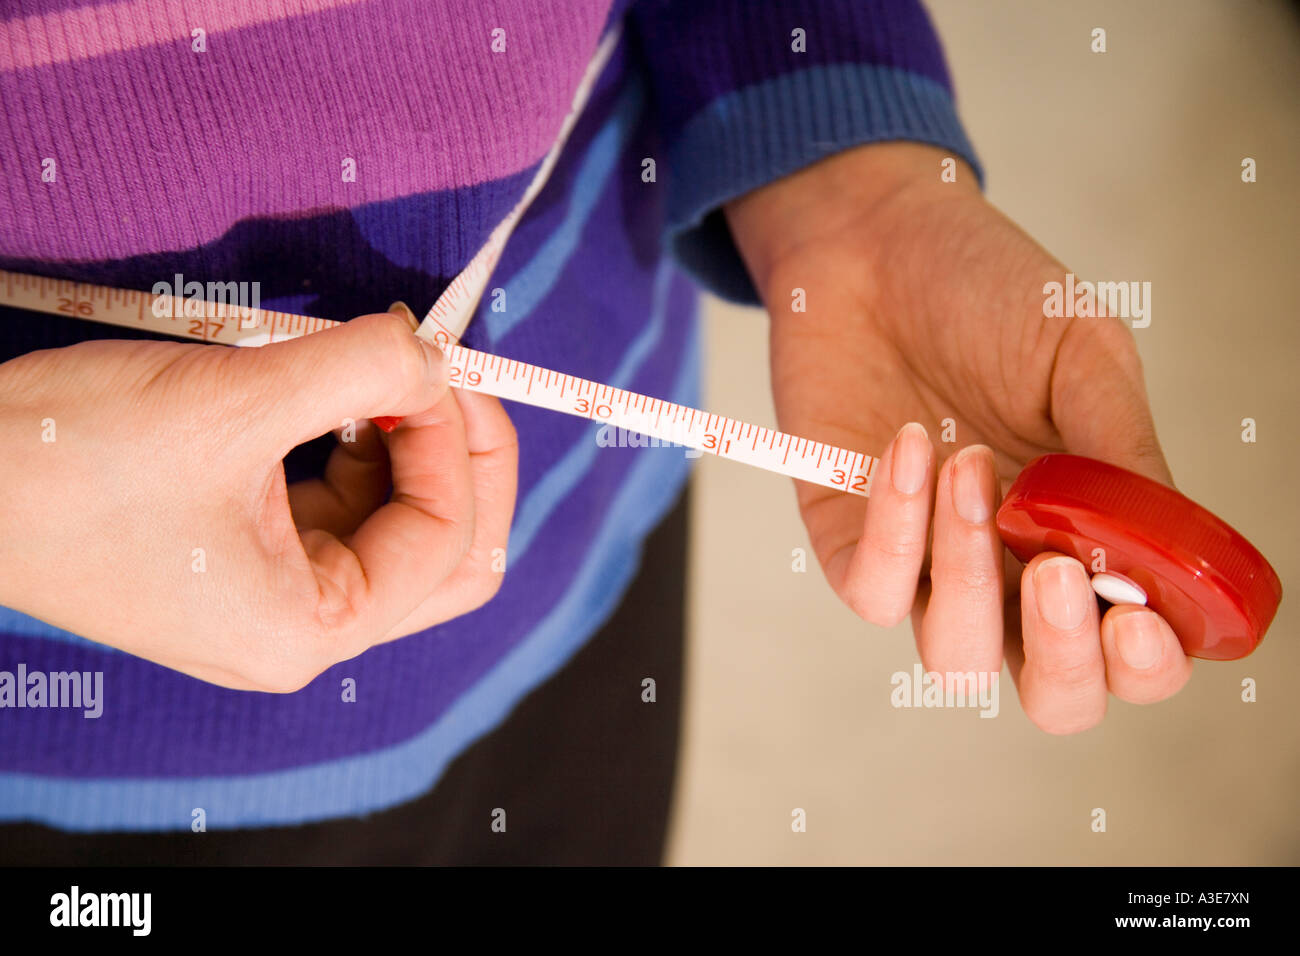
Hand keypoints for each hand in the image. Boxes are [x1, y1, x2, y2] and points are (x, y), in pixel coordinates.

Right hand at [0, 313, 516, 691]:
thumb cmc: (67, 461)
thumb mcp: (232, 401)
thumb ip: (359, 370)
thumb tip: (433, 348)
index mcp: (309, 627)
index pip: (448, 543)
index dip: (463, 444)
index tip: (442, 360)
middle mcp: (302, 627)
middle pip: (444, 554)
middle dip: (456, 460)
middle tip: (441, 374)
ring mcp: (276, 592)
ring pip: (396, 522)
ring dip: (403, 442)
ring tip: (370, 370)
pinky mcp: (246, 552)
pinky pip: (339, 503)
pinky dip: (354, 444)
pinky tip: (332, 392)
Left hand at [725, 142, 1191, 733]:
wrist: (874, 243)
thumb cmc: (986, 292)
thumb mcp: (1081, 355)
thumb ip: (1121, 454)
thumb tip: (1158, 554)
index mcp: (1089, 534)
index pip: (1130, 650)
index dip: (1142, 665)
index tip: (1139, 617)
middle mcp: (1014, 567)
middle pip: (1050, 693)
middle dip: (1064, 660)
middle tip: (1064, 577)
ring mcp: (929, 562)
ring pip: (956, 657)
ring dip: (972, 576)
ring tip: (969, 464)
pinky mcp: (849, 539)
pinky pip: (873, 590)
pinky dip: (897, 529)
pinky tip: (911, 444)